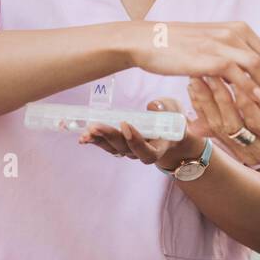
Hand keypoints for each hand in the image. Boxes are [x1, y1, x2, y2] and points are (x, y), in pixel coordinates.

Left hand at [79, 97, 200, 169]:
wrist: (170, 134)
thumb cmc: (174, 122)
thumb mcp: (175, 112)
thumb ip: (166, 108)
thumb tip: (152, 106)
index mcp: (159, 149)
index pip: (146, 152)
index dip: (135, 141)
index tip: (125, 124)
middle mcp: (142, 154)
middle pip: (125, 149)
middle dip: (109, 137)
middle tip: (96, 126)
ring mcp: (129, 151)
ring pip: (113, 149)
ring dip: (98, 140)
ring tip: (87, 131)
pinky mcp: (119, 146)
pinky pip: (106, 146)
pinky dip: (95, 140)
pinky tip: (84, 136)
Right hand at [125, 20, 259, 120]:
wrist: (147, 40)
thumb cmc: (177, 47)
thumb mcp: (211, 44)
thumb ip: (230, 54)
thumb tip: (245, 75)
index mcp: (240, 30)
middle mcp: (237, 33)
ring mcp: (224, 43)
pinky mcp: (211, 56)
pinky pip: (240, 75)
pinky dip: (252, 90)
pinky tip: (257, 104)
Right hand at [185, 76, 259, 169]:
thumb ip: (244, 113)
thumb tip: (223, 100)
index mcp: (240, 147)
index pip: (211, 125)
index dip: (199, 103)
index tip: (192, 80)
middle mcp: (246, 151)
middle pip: (217, 123)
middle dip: (205, 98)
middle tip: (197, 74)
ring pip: (233, 122)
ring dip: (222, 97)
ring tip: (214, 74)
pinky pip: (257, 121)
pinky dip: (247, 102)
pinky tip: (241, 84)